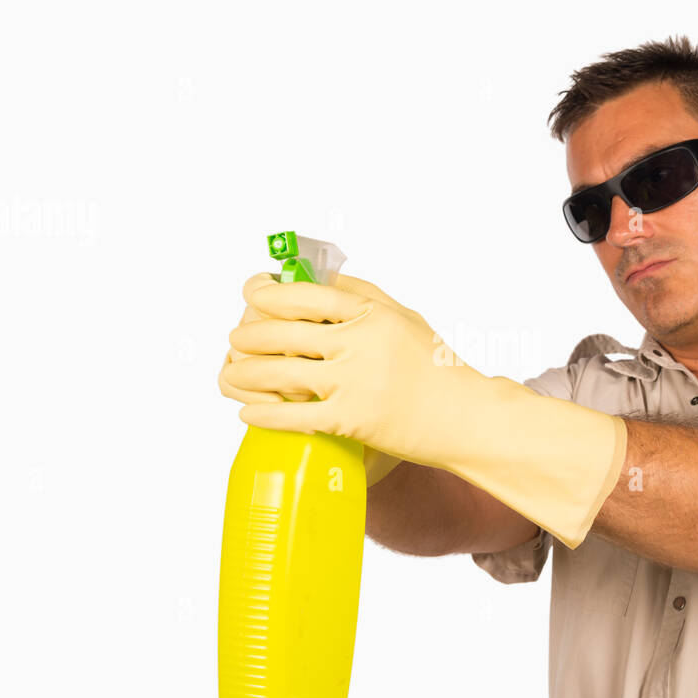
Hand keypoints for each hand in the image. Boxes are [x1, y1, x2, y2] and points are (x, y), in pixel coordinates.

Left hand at [217, 271, 626, 549]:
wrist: (465, 417)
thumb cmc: (438, 368)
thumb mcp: (405, 318)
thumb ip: (365, 296)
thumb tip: (321, 277)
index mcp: (373, 313)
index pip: (307, 293)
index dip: (269, 291)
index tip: (252, 291)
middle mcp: (360, 343)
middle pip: (283, 330)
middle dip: (249, 333)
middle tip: (237, 336)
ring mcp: (354, 382)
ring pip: (279, 371)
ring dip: (245, 372)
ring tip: (232, 373)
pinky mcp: (351, 420)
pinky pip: (292, 414)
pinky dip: (263, 412)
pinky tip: (248, 411)